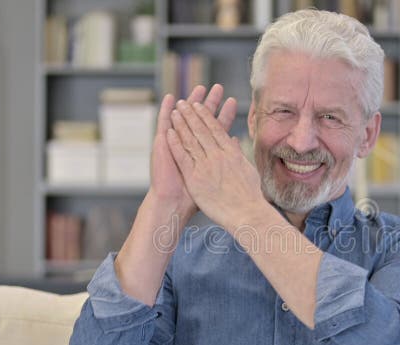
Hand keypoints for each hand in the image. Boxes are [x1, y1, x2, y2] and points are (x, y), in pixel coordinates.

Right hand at [149, 84, 236, 215]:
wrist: (175, 202)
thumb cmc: (198, 195)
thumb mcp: (217, 173)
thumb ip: (226, 157)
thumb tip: (237, 142)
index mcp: (205, 152)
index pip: (217, 129)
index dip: (224, 115)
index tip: (233, 101)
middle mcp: (191, 144)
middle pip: (203, 120)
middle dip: (211, 103)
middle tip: (218, 87)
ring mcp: (176, 142)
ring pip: (185, 117)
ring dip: (192, 102)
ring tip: (199, 88)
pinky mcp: (162, 143)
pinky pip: (163, 123)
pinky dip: (166, 109)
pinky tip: (171, 97)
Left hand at [166, 100, 267, 232]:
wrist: (247, 213)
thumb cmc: (250, 196)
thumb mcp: (248, 170)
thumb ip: (238, 154)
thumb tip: (234, 142)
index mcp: (231, 152)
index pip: (215, 128)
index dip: (205, 115)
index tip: (198, 105)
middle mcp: (219, 155)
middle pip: (201, 130)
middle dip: (191, 114)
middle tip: (183, 102)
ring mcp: (206, 166)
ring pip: (191, 140)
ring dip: (182, 124)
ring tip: (175, 112)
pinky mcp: (196, 178)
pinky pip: (183, 157)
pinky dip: (176, 144)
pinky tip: (169, 133)